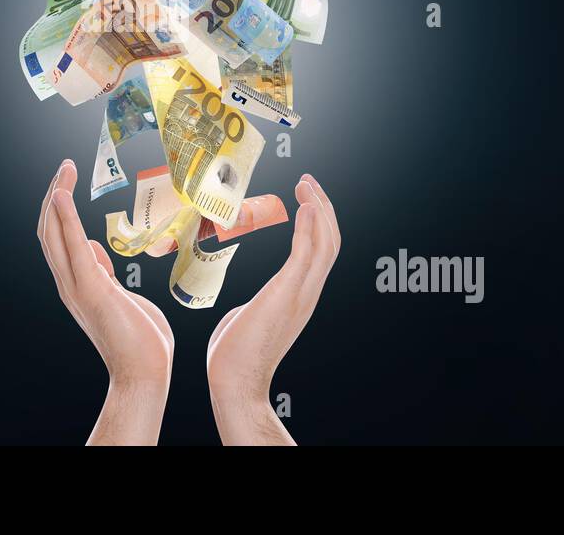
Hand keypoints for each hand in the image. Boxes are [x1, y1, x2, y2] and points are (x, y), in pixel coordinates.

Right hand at [37, 159, 173, 444]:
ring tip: (64, 171)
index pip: (58, 238)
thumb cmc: (141, 340)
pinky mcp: (91, 289)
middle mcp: (70, 282)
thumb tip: (94, 251)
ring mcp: (77, 286)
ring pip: (54, 234)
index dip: (59, 208)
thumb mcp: (120, 296)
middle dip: (55, 195)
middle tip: (65, 166)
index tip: (67, 180)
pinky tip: (63, 195)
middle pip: (50, 231)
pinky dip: (65, 219)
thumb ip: (104, 274)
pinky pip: (72, 246)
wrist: (144, 373)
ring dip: (57, 198)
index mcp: (79, 282)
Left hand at [205, 174, 339, 445]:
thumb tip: (243, 306)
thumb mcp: (248, 318)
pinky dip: (310, 227)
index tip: (306, 197)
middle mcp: (307, 293)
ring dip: (318, 209)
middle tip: (308, 182)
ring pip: (325, 243)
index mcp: (298, 296)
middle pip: (330, 241)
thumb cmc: (234, 355)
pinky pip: (307, 254)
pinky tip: (305, 207)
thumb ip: (253, 306)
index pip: (320, 251)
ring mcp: (301, 294)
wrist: (234, 380)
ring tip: (307, 185)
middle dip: (322, 207)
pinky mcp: (287, 294)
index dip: (317, 222)